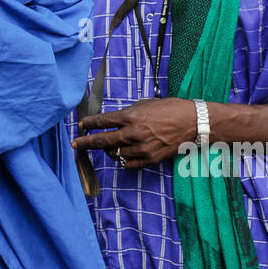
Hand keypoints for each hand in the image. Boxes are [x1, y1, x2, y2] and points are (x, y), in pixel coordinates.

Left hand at [72, 98, 196, 169]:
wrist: (192, 122)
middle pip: (101, 141)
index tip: (81, 125)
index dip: (89, 124)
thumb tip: (113, 119)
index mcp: (130, 116)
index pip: (102, 121)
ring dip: (108, 151)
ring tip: (108, 146)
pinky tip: (122, 155)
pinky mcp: (149, 159)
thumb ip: (127, 113)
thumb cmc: (170, 108)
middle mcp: (133, 133)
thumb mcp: (145, 104)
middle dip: (85, 142)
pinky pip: (127, 164)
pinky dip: (122, 160)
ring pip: (114, 154)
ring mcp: (141, 148)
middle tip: (75, 144)